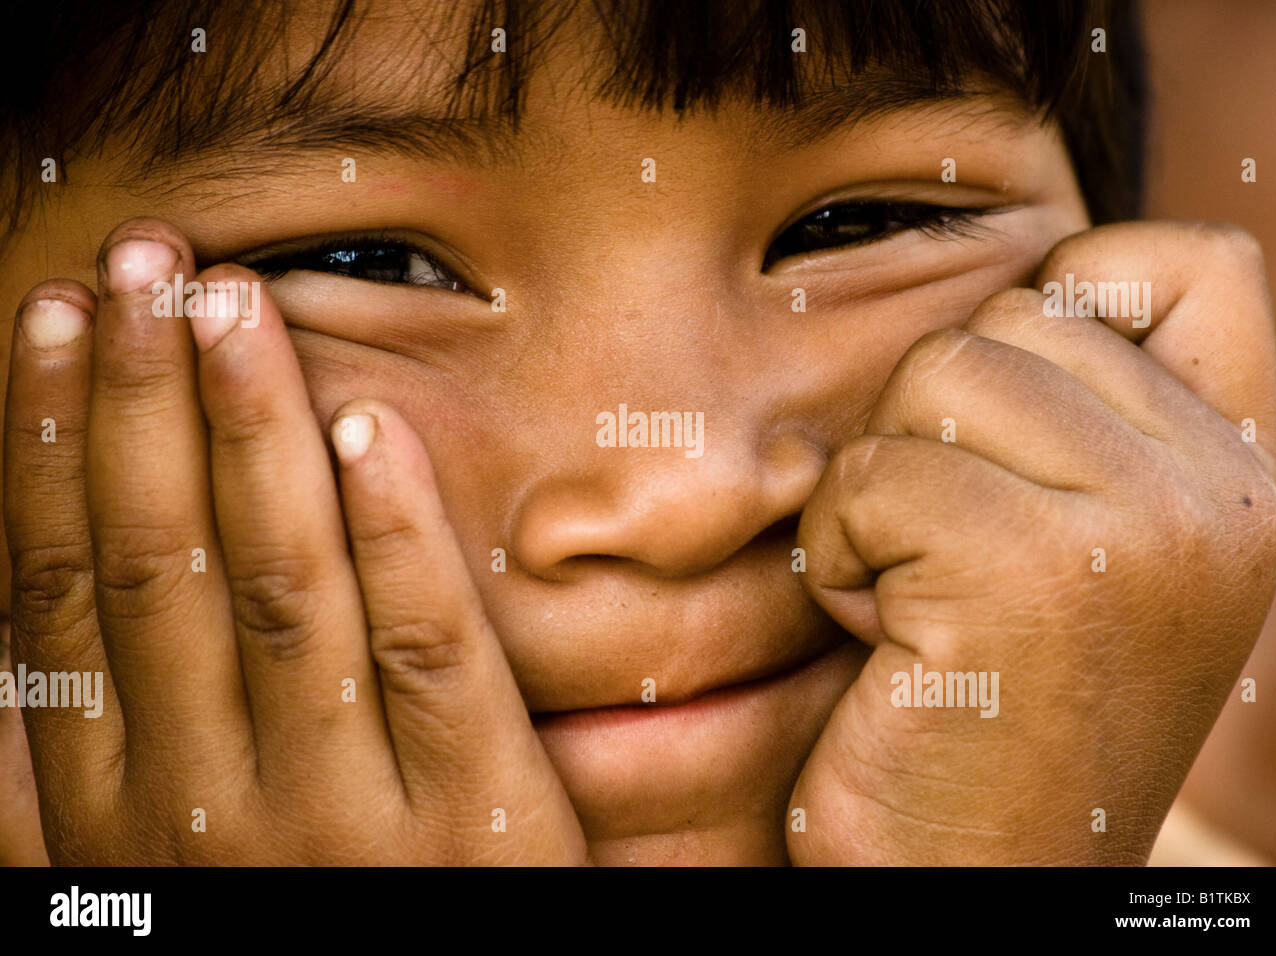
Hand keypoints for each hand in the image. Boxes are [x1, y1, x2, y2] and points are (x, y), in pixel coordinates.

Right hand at [2, 218, 587, 863]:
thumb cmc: (286, 933)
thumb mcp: (144, 890)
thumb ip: (66, 795)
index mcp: (127, 813)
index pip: (72, 593)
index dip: (57, 446)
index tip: (58, 324)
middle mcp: (221, 802)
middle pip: (168, 563)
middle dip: (145, 403)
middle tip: (146, 265)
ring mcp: (353, 807)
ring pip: (289, 585)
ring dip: (252, 432)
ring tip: (233, 306)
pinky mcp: (478, 815)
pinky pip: (434, 651)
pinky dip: (398, 533)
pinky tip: (372, 424)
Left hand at [787, 222, 1275, 864]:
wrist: (973, 881)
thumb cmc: (996, 706)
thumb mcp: (1086, 549)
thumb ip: (1085, 416)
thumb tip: (1022, 275)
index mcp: (1242, 474)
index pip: (1190, 259)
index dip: (1071, 296)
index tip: (1009, 425)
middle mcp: (1220, 491)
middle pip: (1013, 314)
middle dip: (936, 425)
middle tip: (948, 553)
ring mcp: (1142, 525)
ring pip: (936, 373)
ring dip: (882, 485)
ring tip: (916, 593)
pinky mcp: (1032, 569)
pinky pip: (874, 471)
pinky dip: (838, 548)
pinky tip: (885, 634)